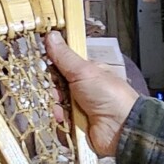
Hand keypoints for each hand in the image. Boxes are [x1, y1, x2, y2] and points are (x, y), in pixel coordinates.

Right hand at [47, 32, 141, 157]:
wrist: (121, 129)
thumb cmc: (107, 95)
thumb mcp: (84, 71)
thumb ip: (64, 56)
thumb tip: (50, 34)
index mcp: (87, 73)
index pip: (62, 67)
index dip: (52, 67)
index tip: (42, 66)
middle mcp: (81, 90)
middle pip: (55, 87)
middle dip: (53, 91)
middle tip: (58, 93)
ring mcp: (78, 109)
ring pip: (55, 106)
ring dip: (56, 108)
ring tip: (64, 111)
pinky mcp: (75, 127)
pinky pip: (58, 124)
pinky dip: (60, 123)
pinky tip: (66, 122)